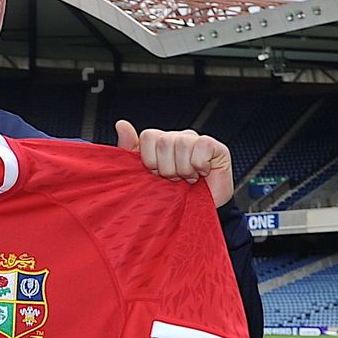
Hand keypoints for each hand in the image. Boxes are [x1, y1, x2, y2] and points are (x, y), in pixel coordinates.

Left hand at [114, 119, 233, 206]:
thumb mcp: (144, 177)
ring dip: (184, 169)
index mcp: (160, 143)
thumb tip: (121, 124)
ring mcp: (196, 140)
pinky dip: (200, 165)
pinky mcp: (215, 146)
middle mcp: (177, 138)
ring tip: (188, 179)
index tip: (158, 175)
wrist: (199, 213)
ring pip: (181, 144)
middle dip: (167, 169)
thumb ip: (130, 151)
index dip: (151, 160)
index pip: (148, 136)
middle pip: (163, 141)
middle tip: (175, 179)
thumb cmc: (173, 196)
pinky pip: (201, 147)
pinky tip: (202, 173)